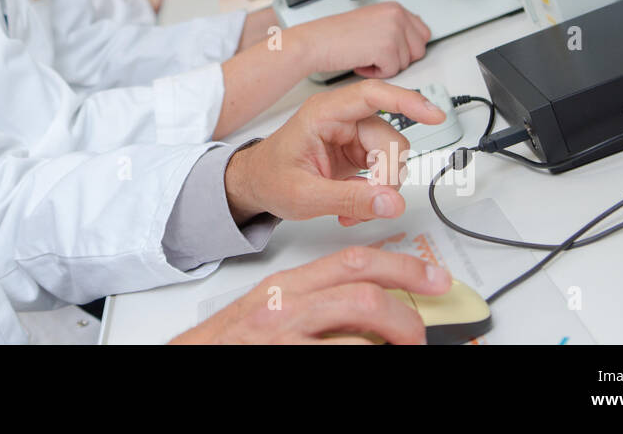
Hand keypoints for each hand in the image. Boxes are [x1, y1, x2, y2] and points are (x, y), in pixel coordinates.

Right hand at [170, 246, 450, 343]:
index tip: (433, 278)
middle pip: (365, 289)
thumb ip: (314, 305)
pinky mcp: (287, 359)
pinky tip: (375, 358)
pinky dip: (369, 356)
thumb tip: (368, 313)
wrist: (189, 361)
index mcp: (286, 286)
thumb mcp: (271, 314)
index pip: (354, 262)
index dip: (402, 267)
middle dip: (408, 309)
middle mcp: (286, 306)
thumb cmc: (227, 346)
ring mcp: (286, 335)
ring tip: (404, 350)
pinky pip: (343, 354)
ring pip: (361, 322)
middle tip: (423, 332)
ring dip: (396, 337)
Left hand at [223, 79, 444, 224]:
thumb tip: (392, 202)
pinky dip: (375, 194)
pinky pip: (384, 172)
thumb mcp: (305, 196)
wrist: (256, 184)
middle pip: (390, 139)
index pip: (373, 96)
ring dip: (380, 189)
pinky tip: (353, 208)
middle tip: (367, 204)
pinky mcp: (358, 154)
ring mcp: (352, 137)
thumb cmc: (269, 178)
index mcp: (324, 114)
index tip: (434, 114)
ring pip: (392, 158)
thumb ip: (350, 200)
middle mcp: (342, 120)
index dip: (407, 101)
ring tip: (351, 210)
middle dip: (386, 177)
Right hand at [298, 2, 430, 76]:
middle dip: (399, 58)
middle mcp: (397, 16)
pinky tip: (361, 62)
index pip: (422, 33)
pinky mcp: (387, 48)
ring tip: (364, 56)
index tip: (392, 50)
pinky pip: (392, 72)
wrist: (315, 42)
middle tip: (375, 54)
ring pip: (405, 63)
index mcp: (394, 8)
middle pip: (418, 50)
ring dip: (385, 66)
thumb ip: (393, 27)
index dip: (407, 47)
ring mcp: (393, 31)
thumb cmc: (335, 35)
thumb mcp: (371, 22)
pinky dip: (376, 73)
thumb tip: (411, 39)